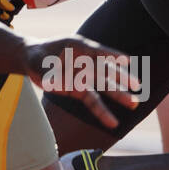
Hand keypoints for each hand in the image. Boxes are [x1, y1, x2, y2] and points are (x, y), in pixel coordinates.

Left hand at [24, 37, 141, 127]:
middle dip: (121, 78)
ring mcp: (84, 76)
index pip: (97, 51)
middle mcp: (85, 61)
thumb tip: (54, 83)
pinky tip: (113, 122)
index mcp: (77, 47)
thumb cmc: (36, 56)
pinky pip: (93, 101)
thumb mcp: (37, 63)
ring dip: (118, 95)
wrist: (32, 61)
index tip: (126, 60)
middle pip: (105, 71)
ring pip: (104, 86)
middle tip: (136, 85)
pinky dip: (102, 111)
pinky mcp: (79, 89)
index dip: (111, 55)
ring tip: (134, 103)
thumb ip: (47, 73)